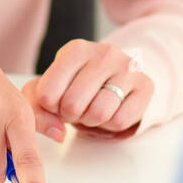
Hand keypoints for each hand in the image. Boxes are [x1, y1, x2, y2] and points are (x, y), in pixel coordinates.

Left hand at [29, 39, 152, 138]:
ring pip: (98, 113)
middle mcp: (103, 53)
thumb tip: (57, 132)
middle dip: (70, 115)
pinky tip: (110, 111)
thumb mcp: (50, 88)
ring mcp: (127, 68)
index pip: (47, 93)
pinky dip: (110, 125)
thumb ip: (36, 108)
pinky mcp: (145, 86)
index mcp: (75, 50)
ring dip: (91, 121)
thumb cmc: (78, 84)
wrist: (118, 77)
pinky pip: (120, 121)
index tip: (58, 100)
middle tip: (77, 108)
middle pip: (73, 104)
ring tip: (92, 109)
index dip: (50, 107)